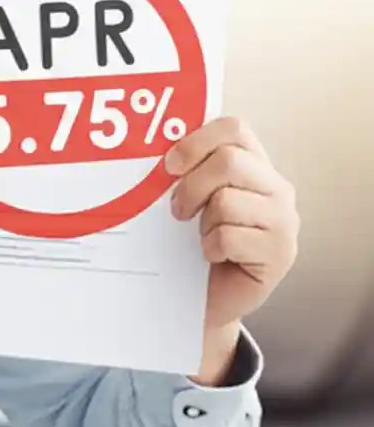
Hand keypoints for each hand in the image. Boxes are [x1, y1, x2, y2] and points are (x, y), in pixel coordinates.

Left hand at [165, 117, 299, 332]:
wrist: (201, 298)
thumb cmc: (188, 243)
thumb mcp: (185, 199)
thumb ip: (181, 171)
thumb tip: (143, 147)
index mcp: (253, 164)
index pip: (234, 128)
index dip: (196, 141)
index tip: (168, 165)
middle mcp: (276, 187)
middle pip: (229, 161)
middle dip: (191, 186)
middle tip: (177, 210)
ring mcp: (284, 220)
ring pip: (227, 200)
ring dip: (203, 223)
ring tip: (202, 237)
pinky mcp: (280, 253)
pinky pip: (230, 237)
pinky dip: (211, 248)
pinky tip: (214, 257)